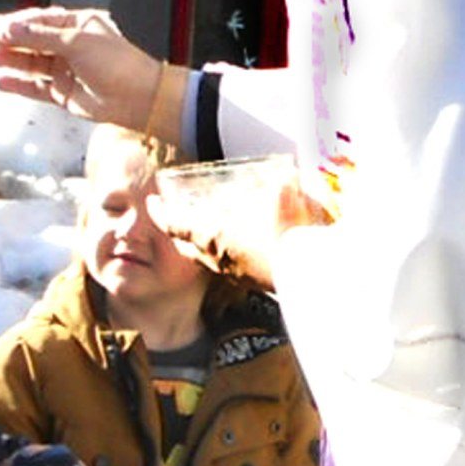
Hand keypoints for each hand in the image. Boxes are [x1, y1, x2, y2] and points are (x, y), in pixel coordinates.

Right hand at [0, 8, 171, 137]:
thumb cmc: (116, 63)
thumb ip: (40, 36)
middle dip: (13, 42)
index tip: (1, 29)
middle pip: (34, 42)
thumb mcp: (75, 41)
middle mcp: (70, 46)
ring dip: (13, 61)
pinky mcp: (63, 93)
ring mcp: (66, 70)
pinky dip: (19, 85)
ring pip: (33, 64)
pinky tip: (2, 82)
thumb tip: (12, 29)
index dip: (20, 25)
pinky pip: (35, 87)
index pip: (42, 21)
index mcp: (77, 25)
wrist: (136, 97)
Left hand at [150, 178, 331, 291]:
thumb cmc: (290, 236)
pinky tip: (241, 249)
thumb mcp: (283, 199)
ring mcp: (233, 274)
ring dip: (204, 245)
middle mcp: (217, 257)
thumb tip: (284, 181)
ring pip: (207, 259)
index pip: (176, 223)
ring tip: (210, 232)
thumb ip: (280, 188)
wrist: (312, 277)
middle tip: (177, 218)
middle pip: (187, 245)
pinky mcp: (252, 284)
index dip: (162, 212)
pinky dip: (228, 256)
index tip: (151, 201)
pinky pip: (230, 269)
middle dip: (179, 231)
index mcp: (214, 235)